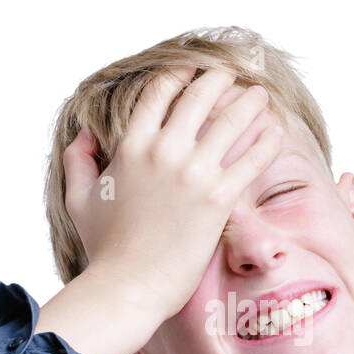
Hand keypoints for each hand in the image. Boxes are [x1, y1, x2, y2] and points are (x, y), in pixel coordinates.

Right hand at [61, 66, 283, 320]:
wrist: (130, 285)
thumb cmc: (104, 248)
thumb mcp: (79, 198)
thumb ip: (78, 159)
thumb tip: (86, 133)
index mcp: (131, 146)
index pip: (159, 92)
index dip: (178, 74)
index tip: (192, 68)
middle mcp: (164, 151)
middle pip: (198, 96)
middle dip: (218, 78)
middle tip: (231, 75)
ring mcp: (193, 173)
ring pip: (231, 121)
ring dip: (249, 103)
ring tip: (259, 96)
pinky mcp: (218, 198)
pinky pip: (251, 160)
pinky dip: (266, 142)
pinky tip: (275, 132)